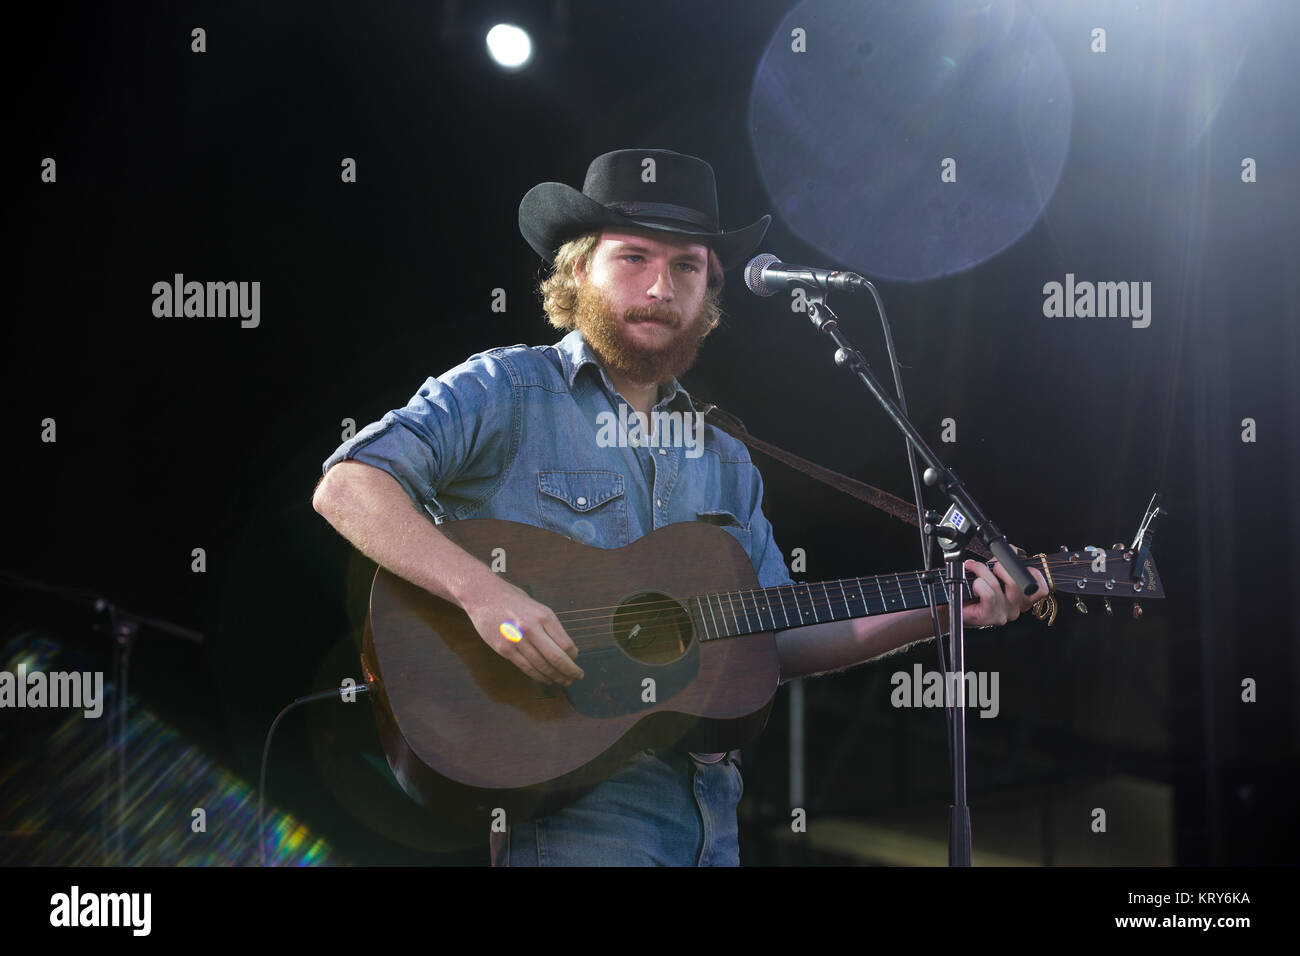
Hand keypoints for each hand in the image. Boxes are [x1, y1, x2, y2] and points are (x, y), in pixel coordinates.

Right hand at [461, 575, 583, 685]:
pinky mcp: (504, 649)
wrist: (483, 595)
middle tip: (577, 677)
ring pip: (541, 666)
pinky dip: (538, 676)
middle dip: (569, 671)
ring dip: (555, 677)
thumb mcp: (537, 607)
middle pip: (556, 658)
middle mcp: (532, 628)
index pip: (565, 644)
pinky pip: (526, 667)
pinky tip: (546, 679)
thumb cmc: (513, 600)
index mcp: (544, 616)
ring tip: (563, 681)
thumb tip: (566, 649)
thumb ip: (550, 626)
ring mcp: (517, 640)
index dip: (573, 657)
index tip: (576, 661)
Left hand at [961, 559, 1048, 628]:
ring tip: (974, 569)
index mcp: (1021, 600)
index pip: (1041, 590)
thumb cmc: (975, 592)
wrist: (957, 607)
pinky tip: (974, 585)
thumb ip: (1004, 564)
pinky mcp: (990, 616)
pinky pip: (988, 594)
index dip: (1033, 574)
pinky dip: (978, 584)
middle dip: (1000, 567)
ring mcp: (1004, 614)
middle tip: (991, 565)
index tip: (1019, 565)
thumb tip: (1011, 550)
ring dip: (982, 571)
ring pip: (998, 585)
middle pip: (1018, 583)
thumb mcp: (994, 574)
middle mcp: (1016, 608)